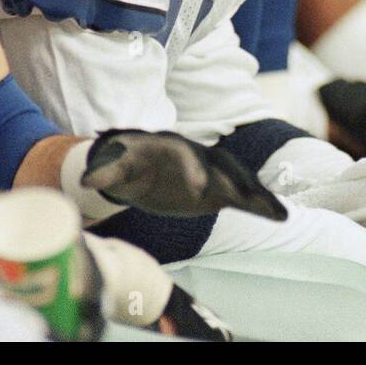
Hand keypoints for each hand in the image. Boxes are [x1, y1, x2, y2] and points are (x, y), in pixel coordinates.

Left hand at [80, 130, 288, 220]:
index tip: (198, 188)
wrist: (141, 167)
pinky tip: (281, 217)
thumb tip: (84, 180)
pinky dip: (261, 206)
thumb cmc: (128, 164)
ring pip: (239, 179)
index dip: (193, 170)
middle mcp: (199, 156)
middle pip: (221, 165)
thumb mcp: (116, 168)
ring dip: (257, 193)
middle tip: (249, 198)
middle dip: (235, 180)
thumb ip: (105, 173)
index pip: (187, 156)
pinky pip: (242, 197)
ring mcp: (212, 172)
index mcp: (173, 147)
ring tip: (278, 212)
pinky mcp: (217, 191)